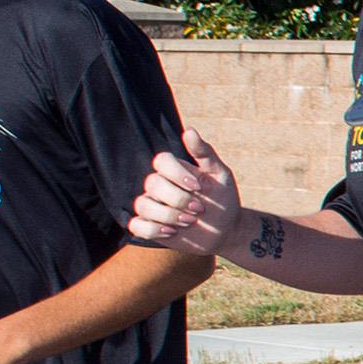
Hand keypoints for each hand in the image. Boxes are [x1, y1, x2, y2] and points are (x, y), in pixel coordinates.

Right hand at [129, 128, 243, 257]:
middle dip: (178, 199)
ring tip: (190, 221)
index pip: (161, 161)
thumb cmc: (223, 199)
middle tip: (199, 209)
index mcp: (174, 170)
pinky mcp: (149, 227)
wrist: (226, 229)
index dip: (177, 174)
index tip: (199, 188)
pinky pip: (136, 226)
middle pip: (152, 184)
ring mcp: (152, 206)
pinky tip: (172, 232)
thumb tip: (189, 131)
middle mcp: (159, 186)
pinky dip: (153, 230)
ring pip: (143, 205)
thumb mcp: (220, 175)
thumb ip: (205, 153)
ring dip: (168, 216)